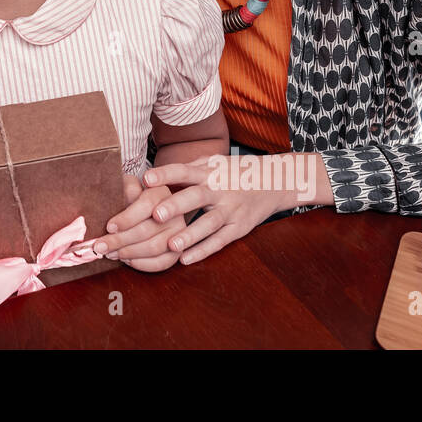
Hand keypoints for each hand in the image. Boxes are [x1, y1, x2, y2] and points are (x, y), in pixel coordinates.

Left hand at [89, 174, 189, 272]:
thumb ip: (121, 189)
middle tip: (100, 246)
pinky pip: (161, 263)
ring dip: (128, 252)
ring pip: (154, 247)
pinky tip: (126, 260)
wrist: (143, 212)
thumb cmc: (129, 199)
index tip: (109, 227)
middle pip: (148, 229)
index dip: (127, 218)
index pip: (146, 204)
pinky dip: (140, 263)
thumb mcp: (125, 189)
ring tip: (110, 253)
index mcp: (161, 192)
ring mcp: (179, 233)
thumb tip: (110, 195)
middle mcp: (175, 212)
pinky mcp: (178, 251)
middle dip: (120, 240)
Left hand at [141, 155, 292, 264]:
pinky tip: (185, 259)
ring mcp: (232, 210)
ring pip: (210, 224)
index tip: (146, 179)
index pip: (185, 170)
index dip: (166, 174)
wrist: (275, 182)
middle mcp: (220, 190)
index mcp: (210, 172)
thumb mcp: (214, 162)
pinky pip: (220, 241)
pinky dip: (204, 251)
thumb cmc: (235, 172)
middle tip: (156, 215)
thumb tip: (156, 173)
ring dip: (190, 235)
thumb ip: (188, 168)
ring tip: (171, 245)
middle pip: (197, 197)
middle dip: (177, 206)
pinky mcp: (240, 227)